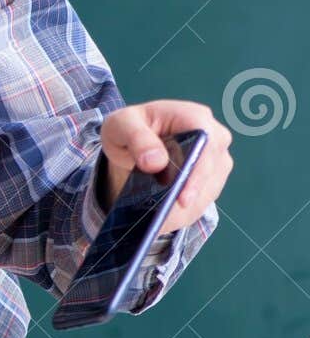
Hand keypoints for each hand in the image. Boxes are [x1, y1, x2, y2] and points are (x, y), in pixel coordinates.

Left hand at [99, 100, 233, 233]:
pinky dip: (181, 213)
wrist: (134, 140)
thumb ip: (137, 138)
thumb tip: (155, 162)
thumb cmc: (130, 127)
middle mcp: (214, 138)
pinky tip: (162, 220)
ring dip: (183, 209)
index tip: (182, 197)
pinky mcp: (212, 180)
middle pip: (210, 172)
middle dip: (188, 196)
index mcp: (194, 117)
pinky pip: (202, 202)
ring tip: (157, 220)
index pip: (206, 144)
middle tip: (164, 218)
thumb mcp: (121, 125)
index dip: (197, 172)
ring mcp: (217, 160)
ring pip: (208, 191)